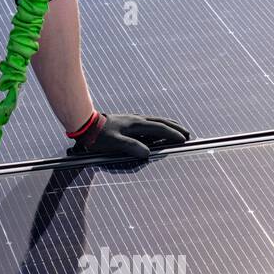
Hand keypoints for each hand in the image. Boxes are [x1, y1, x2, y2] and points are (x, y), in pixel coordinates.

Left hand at [67, 112, 189, 159]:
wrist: (85, 124)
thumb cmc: (98, 135)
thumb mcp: (115, 143)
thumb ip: (131, 147)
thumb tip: (147, 154)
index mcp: (136, 125)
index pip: (159, 129)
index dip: (173, 134)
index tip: (184, 139)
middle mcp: (137, 120)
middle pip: (161, 122)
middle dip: (175, 128)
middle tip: (188, 134)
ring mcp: (133, 120)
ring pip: (156, 121)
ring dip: (168, 125)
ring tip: (178, 130)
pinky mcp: (128, 122)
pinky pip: (149, 123)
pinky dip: (158, 125)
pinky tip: (157, 130)